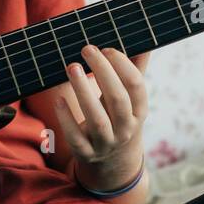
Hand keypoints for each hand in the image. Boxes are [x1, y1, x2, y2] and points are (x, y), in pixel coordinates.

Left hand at [53, 44, 149, 186]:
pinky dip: (66, 119)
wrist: (113, 162)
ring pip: (96, 119)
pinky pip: (75, 138)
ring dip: (83, 91)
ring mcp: (106, 143)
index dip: (122, 65)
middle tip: (87, 49)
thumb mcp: (131, 100)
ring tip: (71, 66)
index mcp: (139, 112)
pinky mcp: (86, 153)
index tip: (107, 48)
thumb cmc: (119, 118)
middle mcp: (126, 129)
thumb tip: (145, 41)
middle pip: (117, 100)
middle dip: (103, 72)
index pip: (136, 86)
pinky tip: (58, 99)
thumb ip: (136, 71)